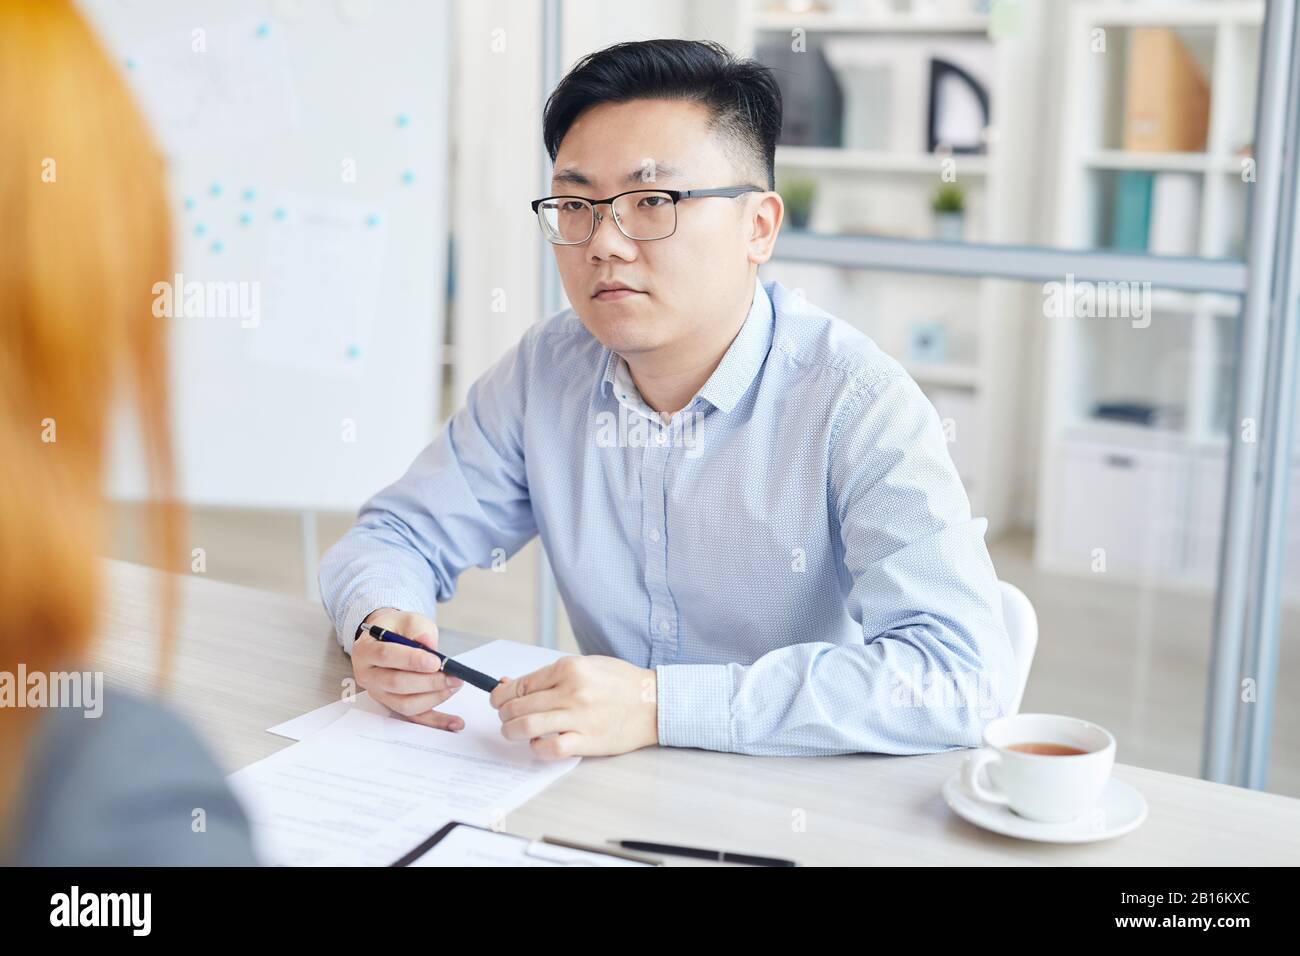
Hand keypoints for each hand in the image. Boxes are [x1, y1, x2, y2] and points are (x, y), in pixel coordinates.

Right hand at [350, 608, 463, 730]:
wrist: (387, 640)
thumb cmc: (397, 630)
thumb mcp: (407, 620)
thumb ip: (418, 628)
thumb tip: (428, 643)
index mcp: (366, 651)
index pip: (386, 656)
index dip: (412, 660)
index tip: (436, 661)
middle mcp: (368, 676)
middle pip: (395, 683)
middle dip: (428, 681)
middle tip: (452, 676)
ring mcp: (379, 694)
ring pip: (405, 704)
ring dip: (434, 697)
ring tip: (454, 685)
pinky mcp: (393, 705)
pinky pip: (414, 717)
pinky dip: (436, 721)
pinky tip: (455, 722)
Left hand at [488, 655, 658, 758]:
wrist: (654, 701)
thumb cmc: (621, 682)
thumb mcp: (586, 666)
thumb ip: (550, 676)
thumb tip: (510, 684)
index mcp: (569, 668)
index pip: (520, 684)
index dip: (502, 695)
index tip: (498, 700)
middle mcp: (572, 691)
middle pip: (518, 706)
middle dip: (504, 715)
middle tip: (506, 718)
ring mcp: (579, 717)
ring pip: (526, 726)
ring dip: (511, 732)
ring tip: (513, 732)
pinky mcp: (588, 740)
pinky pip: (550, 747)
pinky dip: (537, 747)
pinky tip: (538, 744)